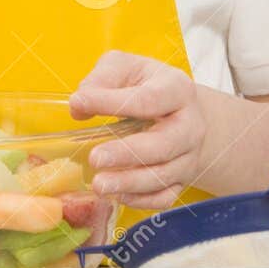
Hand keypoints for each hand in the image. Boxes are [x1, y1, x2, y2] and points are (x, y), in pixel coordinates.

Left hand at [69, 51, 206, 209]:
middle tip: (95, 158)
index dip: (112, 102)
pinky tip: (117, 196)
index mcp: (177, 90)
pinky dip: (142, 200)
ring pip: (164, 176)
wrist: (183, 110)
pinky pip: (166, 196)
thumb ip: (102, 79)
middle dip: (127, 154)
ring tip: (99, 185)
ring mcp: (189, 155)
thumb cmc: (147, 85)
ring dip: (130, 183)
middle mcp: (189, 125)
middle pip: (163, 145)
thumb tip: (79, 105)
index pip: (147, 99)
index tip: (79, 103)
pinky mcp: (182, 178)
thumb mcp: (126, 67)